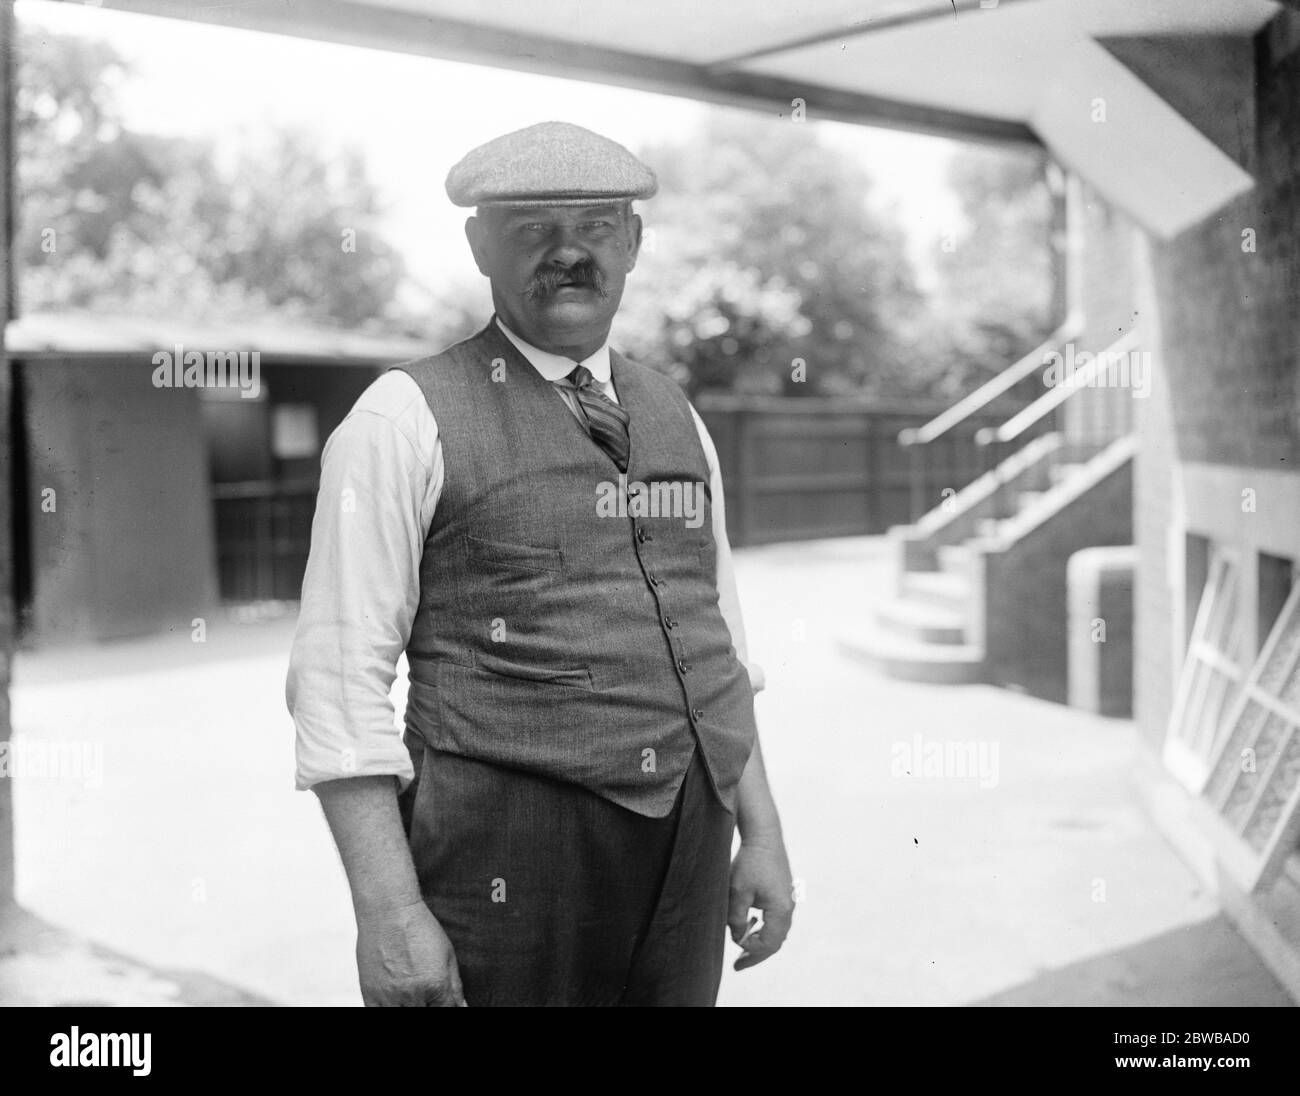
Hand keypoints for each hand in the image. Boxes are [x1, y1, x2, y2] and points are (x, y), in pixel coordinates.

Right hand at [355, 898, 465, 1005]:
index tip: (443, 1003)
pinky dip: (390, 1009)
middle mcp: (413, 995)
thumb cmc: (419, 928)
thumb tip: (462, 1007)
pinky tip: (396, 1001)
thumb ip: (455, 987)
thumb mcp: (447, 955)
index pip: (448, 1013)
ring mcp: (389, 997)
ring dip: (411, 1008)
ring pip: (403, 1017)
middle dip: (429, 1007)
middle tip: (428, 997)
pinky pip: (378, 1015)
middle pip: (424, 1016)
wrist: (388, 912)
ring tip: (413, 997)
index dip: (448, 1009)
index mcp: (435, 985)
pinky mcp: (370, 995)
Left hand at [727, 838, 793, 970]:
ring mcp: (788, 900)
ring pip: (776, 931)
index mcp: (780, 909)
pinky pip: (776, 919)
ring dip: (760, 940)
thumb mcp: (737, 892)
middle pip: (775, 941)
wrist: (764, 835)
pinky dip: (764, 928)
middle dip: (756, 953)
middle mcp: (789, 907)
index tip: (735, 961)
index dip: (751, 954)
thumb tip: (738, 937)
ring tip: (742, 947)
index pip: (768, 944)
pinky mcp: (783, 893)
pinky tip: (750, 924)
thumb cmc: (749, 862)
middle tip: (738, 964)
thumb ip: (736, 918)